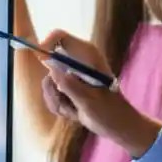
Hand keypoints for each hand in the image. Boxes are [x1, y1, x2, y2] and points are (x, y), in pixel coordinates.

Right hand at [39, 29, 161, 157]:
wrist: (118, 125)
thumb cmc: (109, 111)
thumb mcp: (88, 100)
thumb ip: (69, 84)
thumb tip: (52, 69)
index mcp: (87, 55)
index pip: (58, 36)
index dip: (46, 45)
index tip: (43, 62)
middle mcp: (77, 62)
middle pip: (47, 64)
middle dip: (53, 88)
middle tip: (66, 102)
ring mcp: (71, 75)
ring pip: (48, 84)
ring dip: (59, 101)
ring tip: (76, 110)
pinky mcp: (68, 88)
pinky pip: (51, 96)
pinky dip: (61, 107)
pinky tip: (76, 113)